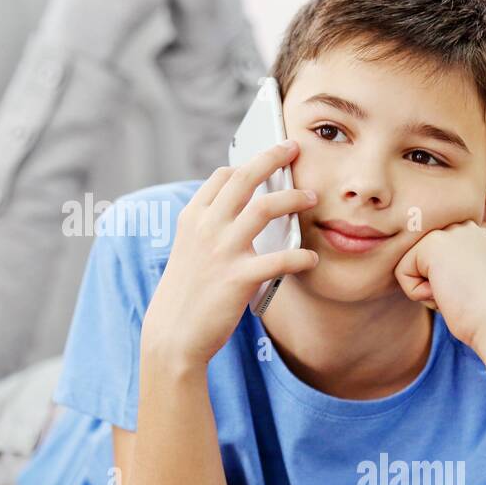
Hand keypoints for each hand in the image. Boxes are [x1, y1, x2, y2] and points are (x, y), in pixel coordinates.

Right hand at [143, 140, 319, 367]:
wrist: (173, 335)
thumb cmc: (185, 295)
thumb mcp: (188, 251)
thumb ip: (209, 229)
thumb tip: (239, 215)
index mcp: (192, 219)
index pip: (221, 177)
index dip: (246, 165)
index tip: (265, 161)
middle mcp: (206, 228)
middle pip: (244, 178)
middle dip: (272, 157)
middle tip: (294, 148)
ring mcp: (222, 251)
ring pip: (265, 208)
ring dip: (294, 199)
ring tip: (312, 198)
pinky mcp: (239, 278)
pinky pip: (280, 259)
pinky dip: (300, 257)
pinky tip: (310, 259)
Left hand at [392, 219, 485, 352]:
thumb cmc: (480, 314)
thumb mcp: (465, 281)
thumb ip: (446, 266)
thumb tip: (419, 266)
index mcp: (476, 235)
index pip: (432, 256)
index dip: (440, 282)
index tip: (467, 291)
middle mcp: (463, 227)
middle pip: (419, 258)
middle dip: (431, 283)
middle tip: (459, 293)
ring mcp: (449, 231)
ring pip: (408, 264)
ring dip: (423, 289)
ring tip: (452, 292)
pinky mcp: (432, 243)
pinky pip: (402, 272)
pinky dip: (416, 292)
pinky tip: (444, 293)